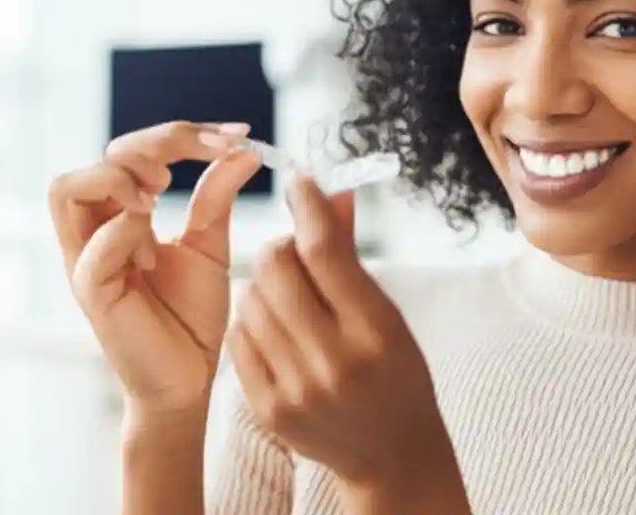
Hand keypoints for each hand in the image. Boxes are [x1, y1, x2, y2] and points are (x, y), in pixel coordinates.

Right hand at [48, 120, 260, 418]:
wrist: (190, 380)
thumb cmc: (190, 316)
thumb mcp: (210, 244)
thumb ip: (216, 195)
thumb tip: (241, 147)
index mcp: (120, 214)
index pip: (130, 149)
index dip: (182, 134)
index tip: (236, 134)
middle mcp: (95, 230)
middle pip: (100, 156)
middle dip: (155, 147)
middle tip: (196, 167)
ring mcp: (86, 260)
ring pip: (68, 187)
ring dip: (122, 180)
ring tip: (162, 197)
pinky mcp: (89, 292)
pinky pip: (92, 246)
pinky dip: (126, 232)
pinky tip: (155, 254)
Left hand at [226, 175, 463, 496]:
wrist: (390, 452)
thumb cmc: (395, 372)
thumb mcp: (387, 312)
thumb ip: (352, 254)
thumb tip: (333, 192)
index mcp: (374, 332)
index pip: (325, 252)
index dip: (308, 207)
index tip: (300, 182)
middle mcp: (333, 361)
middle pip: (278, 269)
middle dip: (282, 245)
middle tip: (296, 248)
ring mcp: (296, 388)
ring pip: (251, 299)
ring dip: (265, 283)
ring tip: (290, 295)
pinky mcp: (267, 407)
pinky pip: (240, 336)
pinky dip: (253, 319)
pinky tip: (276, 325)